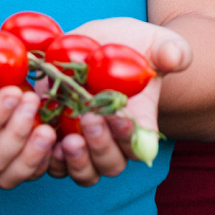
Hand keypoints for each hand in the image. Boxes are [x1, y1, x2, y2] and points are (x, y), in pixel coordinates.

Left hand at [43, 17, 189, 182]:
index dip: (128, 138)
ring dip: (74, 162)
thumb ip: (171, 50)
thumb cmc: (135, 47)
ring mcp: (82, 144)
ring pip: (82, 172)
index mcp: (139, 124)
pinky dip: (43, 156)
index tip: (120, 117)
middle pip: (109, 165)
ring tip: (65, 140)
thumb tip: (175, 58)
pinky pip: (48, 162)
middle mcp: (111, 141)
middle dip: (99, 147)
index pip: (138, 146)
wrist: (100, 46)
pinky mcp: (55, 137)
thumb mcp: (157, 42)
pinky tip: (39, 135)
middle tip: (88, 119)